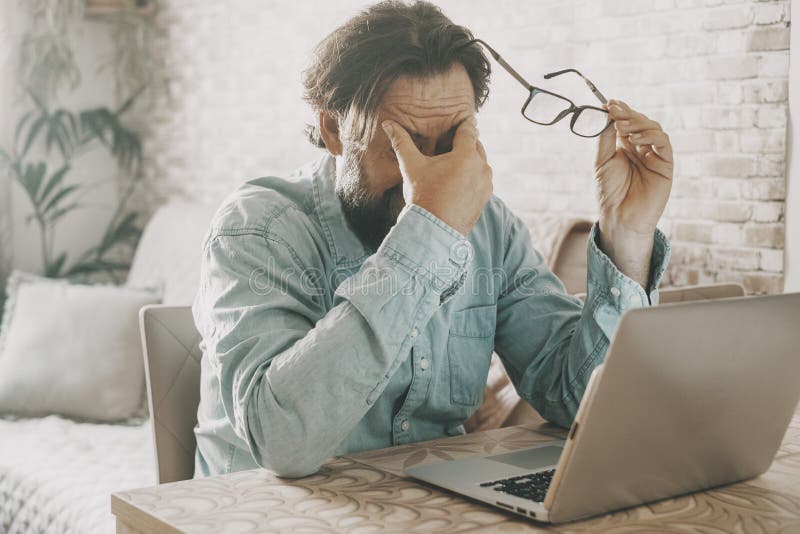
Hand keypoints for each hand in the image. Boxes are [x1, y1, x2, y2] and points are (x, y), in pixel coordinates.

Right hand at [381, 117, 492, 235]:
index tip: (459, 118)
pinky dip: (473, 177)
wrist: (433, 231)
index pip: (468, 130)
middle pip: (476, 146)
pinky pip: (482, 180)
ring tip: (454, 164)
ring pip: (480, 163)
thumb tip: (388, 124)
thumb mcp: (411, 167)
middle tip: (452, 142)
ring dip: (470, 160)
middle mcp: (481, 167)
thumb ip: (401, 142)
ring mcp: (486, 184)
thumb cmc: (422, 197)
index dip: (462, 123)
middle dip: (465, 143)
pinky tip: (459, 182)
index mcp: (466, 155)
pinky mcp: (485, 198)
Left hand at [594, 100, 672, 284]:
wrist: (620, 216)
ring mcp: (655, 155)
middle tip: (615, 109)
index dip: (620, 111)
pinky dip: (651, 136)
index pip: (626, 122)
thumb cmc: (610, 192)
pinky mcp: (666, 164)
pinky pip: (664, 143)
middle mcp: (641, 148)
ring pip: (653, 128)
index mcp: (625, 146)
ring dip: (638, 122)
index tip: (609, 102)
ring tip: (622, 125)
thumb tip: (606, 115)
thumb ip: (605, 139)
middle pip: (640, 122)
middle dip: (627, 114)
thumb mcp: (602, 161)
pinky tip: (636, 138)